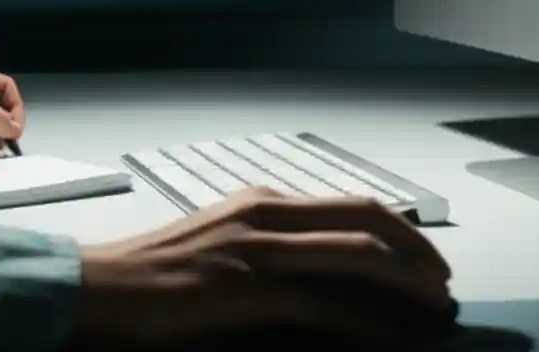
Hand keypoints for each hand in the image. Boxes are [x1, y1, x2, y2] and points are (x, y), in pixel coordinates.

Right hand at [69, 187, 455, 348]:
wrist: (93, 290)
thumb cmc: (153, 275)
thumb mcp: (222, 246)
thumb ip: (272, 249)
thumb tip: (327, 274)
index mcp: (262, 201)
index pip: (352, 206)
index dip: (402, 233)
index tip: (429, 262)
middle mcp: (265, 214)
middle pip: (367, 220)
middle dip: (418, 253)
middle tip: (445, 288)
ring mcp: (255, 249)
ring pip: (356, 254)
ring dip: (407, 284)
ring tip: (434, 311)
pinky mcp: (242, 289)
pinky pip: (324, 305)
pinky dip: (368, 322)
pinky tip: (391, 337)